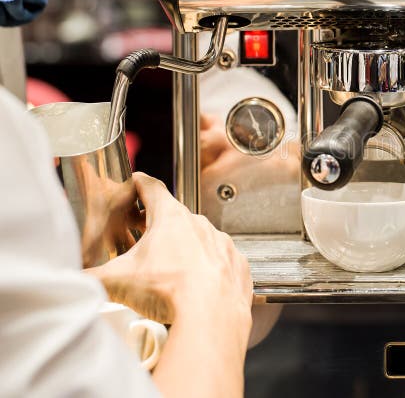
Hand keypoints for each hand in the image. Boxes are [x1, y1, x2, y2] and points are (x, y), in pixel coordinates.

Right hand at [87, 172, 252, 330]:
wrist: (212, 315)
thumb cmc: (169, 291)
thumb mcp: (117, 281)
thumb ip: (89, 277)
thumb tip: (73, 281)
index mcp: (171, 217)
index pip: (152, 188)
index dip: (139, 184)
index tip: (135, 182)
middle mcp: (200, 225)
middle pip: (174, 216)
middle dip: (157, 226)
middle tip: (141, 239)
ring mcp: (222, 244)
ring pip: (200, 240)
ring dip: (184, 250)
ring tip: (168, 272)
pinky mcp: (237, 265)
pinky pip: (220, 262)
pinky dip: (208, 270)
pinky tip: (196, 287)